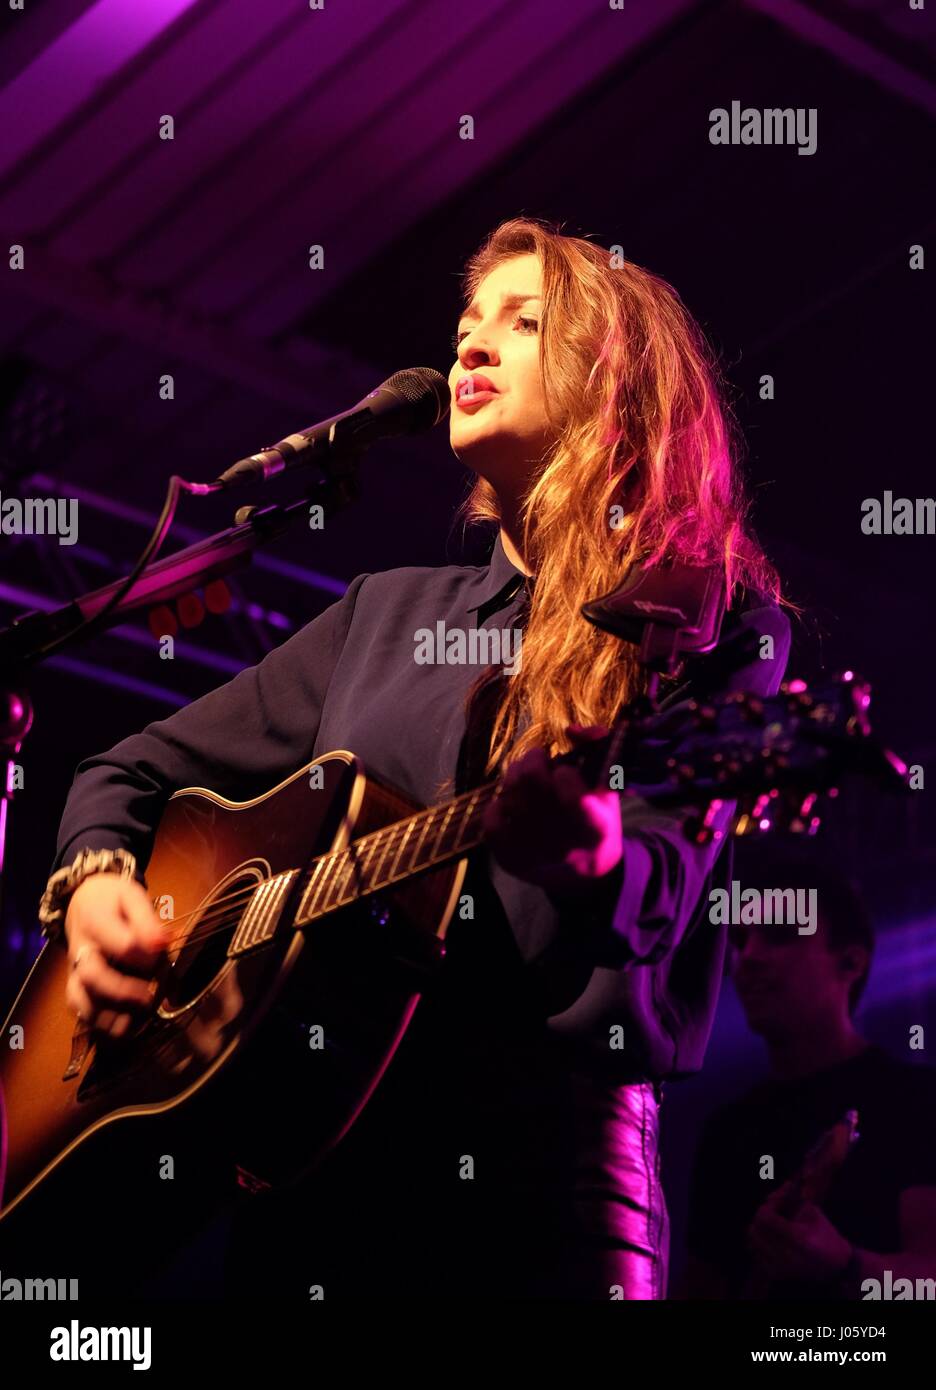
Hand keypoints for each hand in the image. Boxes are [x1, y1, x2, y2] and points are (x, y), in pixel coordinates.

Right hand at [64, 873, 169, 1039]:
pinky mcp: (76, 983)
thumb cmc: (113, 899)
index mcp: (95, 921)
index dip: (146, 956)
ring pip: (80, 998)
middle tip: (149, 996)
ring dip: (107, 1014)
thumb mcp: (132, 896)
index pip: (122, 944)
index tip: (163, 954)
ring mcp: (76, 969)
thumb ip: (147, 920)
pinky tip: (123, 1026)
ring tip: (134, 1020)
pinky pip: (79, 1008)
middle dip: (122, 990)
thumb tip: (163, 942)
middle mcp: (81, 949)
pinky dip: (98, 1022)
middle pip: (93, 976)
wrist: (83, 901)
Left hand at [481, 724, 622, 895]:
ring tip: (524, 775)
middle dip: (533, 759)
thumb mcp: (609, 792)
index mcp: (595, 828)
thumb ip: (599, 753)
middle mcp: (562, 843)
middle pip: (532, 782)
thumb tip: (573, 729)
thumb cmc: (597, 826)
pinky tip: (511, 802)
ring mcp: (533, 853)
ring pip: (509, 794)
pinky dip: (499, 804)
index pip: (573, 796)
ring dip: (514, 775)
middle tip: (538, 757)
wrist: (583, 878)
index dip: (565, 773)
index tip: (566, 771)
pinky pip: (491, 819)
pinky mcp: (510, 860)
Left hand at [747, 1180, 852, 1282]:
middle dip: (761, 1216)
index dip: (767, 1206)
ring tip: (771, 1226)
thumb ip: (792, 1199)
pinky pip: (755, 1253)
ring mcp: (780, 1267)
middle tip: (771, 1213)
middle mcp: (786, 1255)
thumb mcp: (813, 1212)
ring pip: (753, 1241)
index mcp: (798, 1238)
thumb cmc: (825, 1234)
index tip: (774, 1203)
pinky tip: (771, 1239)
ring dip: (758, 1229)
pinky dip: (760, 1244)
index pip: (765, 1218)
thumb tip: (779, 1186)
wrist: (835, 1265)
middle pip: (756, 1229)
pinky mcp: (776, 1274)